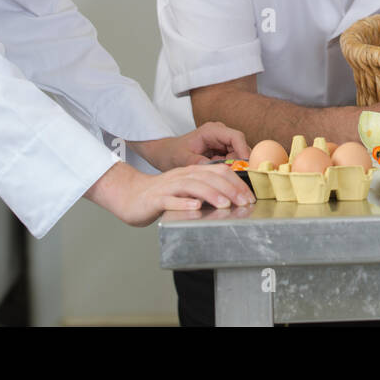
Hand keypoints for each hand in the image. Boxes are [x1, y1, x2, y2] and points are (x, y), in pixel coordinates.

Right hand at [92, 161, 255, 226]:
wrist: (130, 195)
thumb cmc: (161, 195)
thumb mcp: (187, 189)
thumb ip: (206, 190)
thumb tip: (233, 198)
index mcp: (192, 172)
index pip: (220, 171)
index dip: (237, 183)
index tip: (250, 197)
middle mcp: (183, 176)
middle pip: (209, 177)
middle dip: (230, 189)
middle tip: (244, 202)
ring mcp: (169, 187)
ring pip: (192, 186)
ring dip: (211, 194)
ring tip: (225, 204)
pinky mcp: (156, 199)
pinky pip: (170, 199)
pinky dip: (184, 203)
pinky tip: (194, 207)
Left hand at [129, 122, 249, 170]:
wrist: (165, 154)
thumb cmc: (171, 153)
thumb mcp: (181, 159)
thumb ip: (196, 162)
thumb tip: (211, 169)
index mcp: (212, 131)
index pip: (236, 137)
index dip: (244, 151)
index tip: (246, 167)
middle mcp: (220, 134)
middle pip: (241, 147)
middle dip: (240, 163)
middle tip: (236, 179)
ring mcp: (222, 142)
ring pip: (239, 155)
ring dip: (235, 168)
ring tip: (222, 179)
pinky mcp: (222, 151)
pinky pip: (233, 161)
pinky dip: (230, 170)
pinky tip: (220, 177)